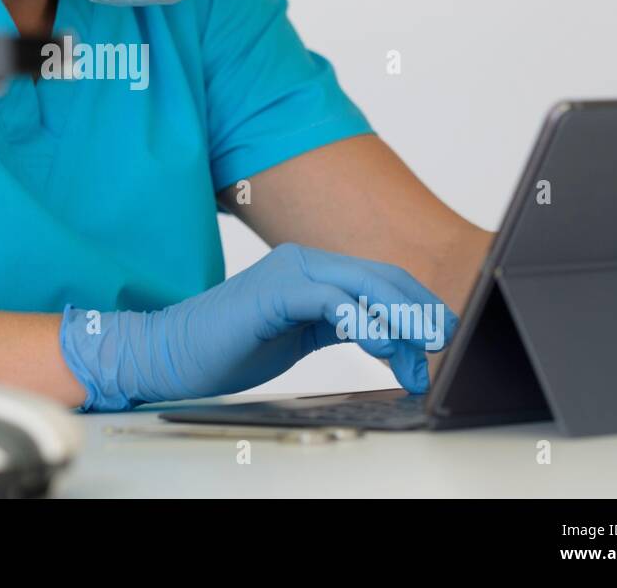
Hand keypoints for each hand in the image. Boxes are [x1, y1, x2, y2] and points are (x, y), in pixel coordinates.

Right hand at [58, 242, 457, 410]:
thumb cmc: (229, 346)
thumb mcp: (298, 335)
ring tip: (422, 350)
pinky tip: (380, 344)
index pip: (377, 278)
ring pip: (363, 285)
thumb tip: (388, 338)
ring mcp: (287, 272)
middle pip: (379, 277)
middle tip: (445, 340)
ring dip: (400, 320)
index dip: (414, 304)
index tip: (438, 336)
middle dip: (419, 311)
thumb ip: (338, 327)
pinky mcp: (274, 291)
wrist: (171, 354)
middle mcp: (302, 261)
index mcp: (309, 269)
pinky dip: (362, 321)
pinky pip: (330, 301)